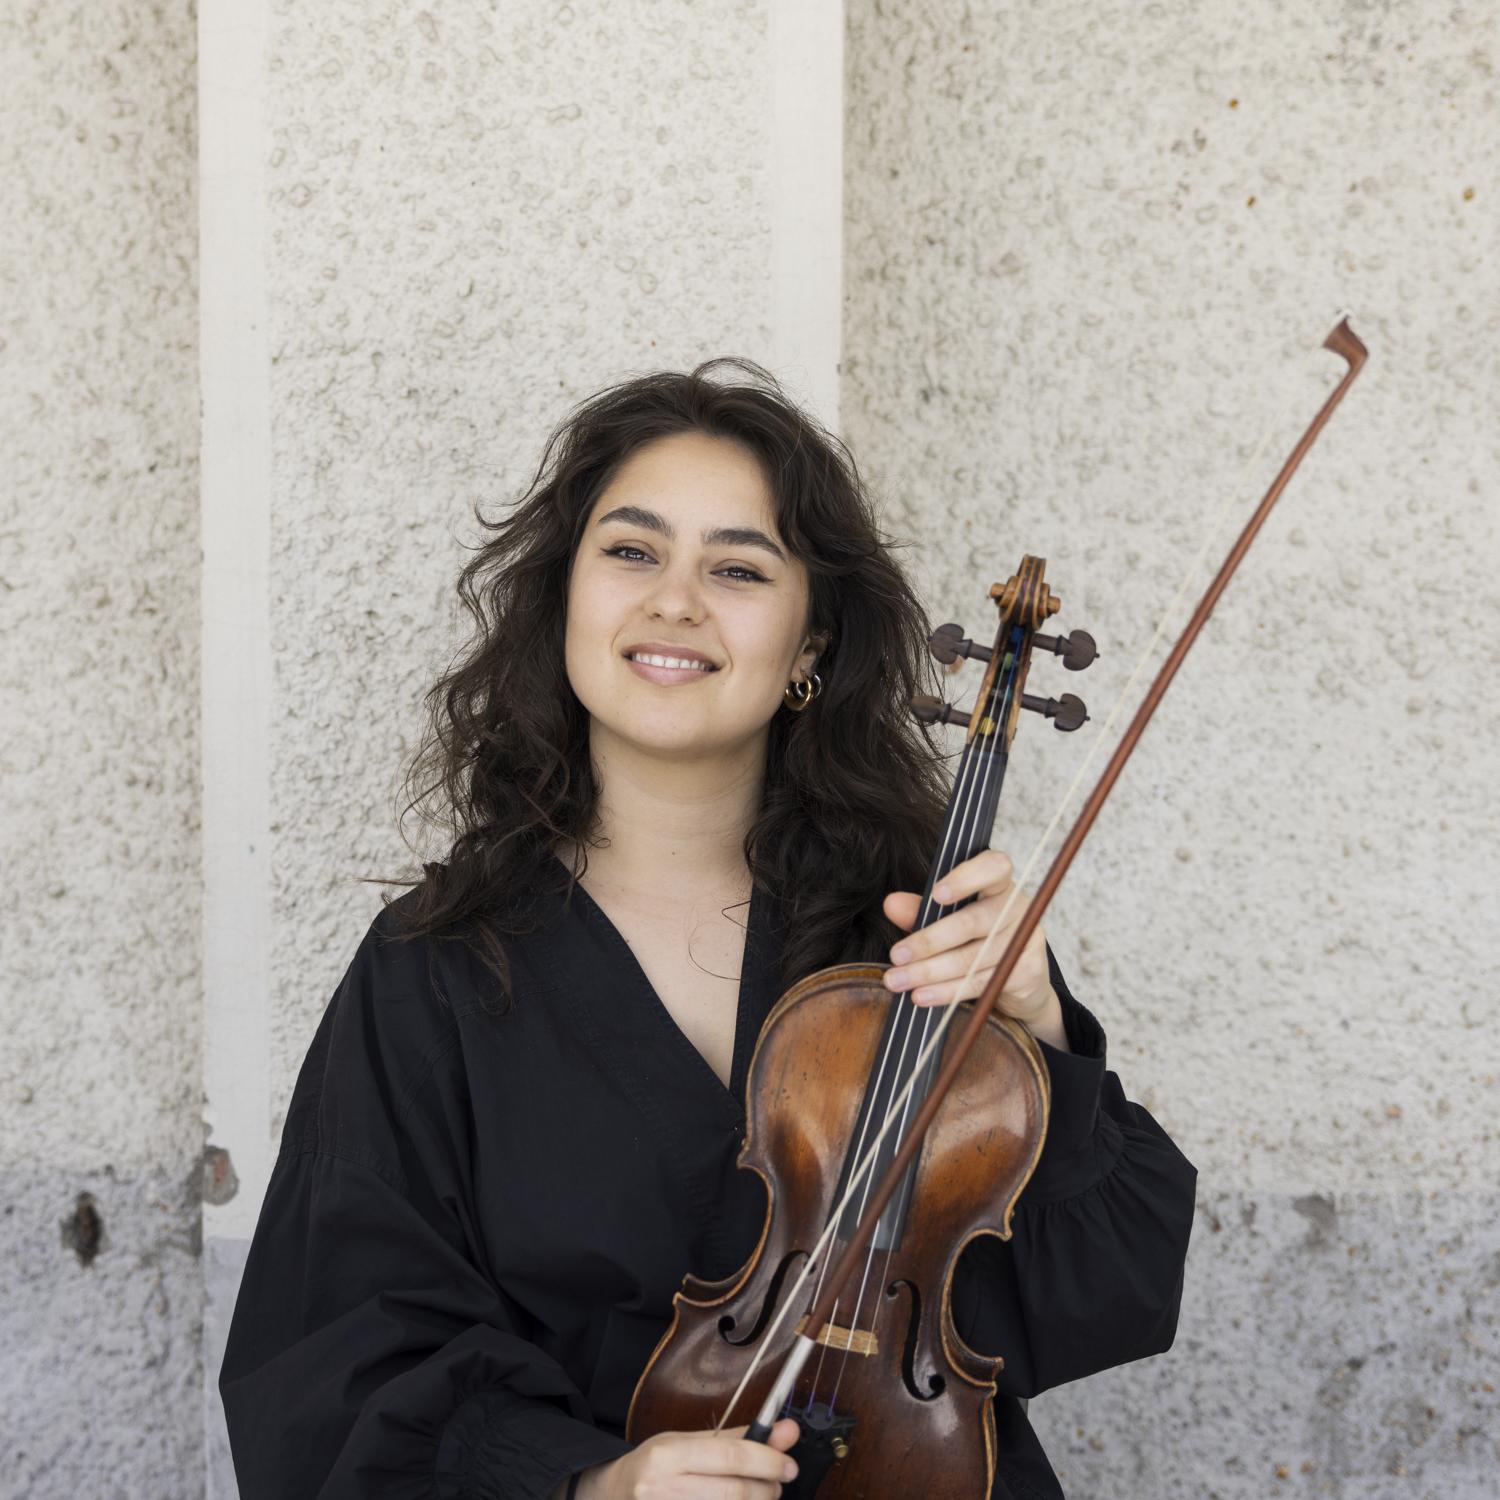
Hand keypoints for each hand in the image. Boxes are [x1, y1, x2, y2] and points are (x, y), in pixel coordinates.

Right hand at [576, 1418, 799, 1499]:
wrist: (612, 1496)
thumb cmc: (654, 1467)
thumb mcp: (686, 1442)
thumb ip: (736, 1439)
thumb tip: (786, 1430)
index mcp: (668, 1455)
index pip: (729, 1457)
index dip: (766, 1461)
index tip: (788, 1464)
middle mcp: (663, 1488)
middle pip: (733, 1493)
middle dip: (766, 1488)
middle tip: (778, 1482)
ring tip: (761, 1495)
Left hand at [882, 848, 1065, 1047]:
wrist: (1020, 978)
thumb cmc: (978, 937)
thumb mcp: (949, 918)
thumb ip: (921, 910)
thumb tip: (891, 904)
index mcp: (998, 883)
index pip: (992, 867)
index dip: (966, 878)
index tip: (935, 894)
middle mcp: (1017, 906)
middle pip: (972, 921)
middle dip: (928, 941)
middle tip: (896, 955)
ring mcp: (1026, 939)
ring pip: (972, 958)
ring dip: (930, 971)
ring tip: (898, 980)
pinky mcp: (1027, 972)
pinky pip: (980, 983)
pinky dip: (946, 991)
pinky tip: (922, 995)